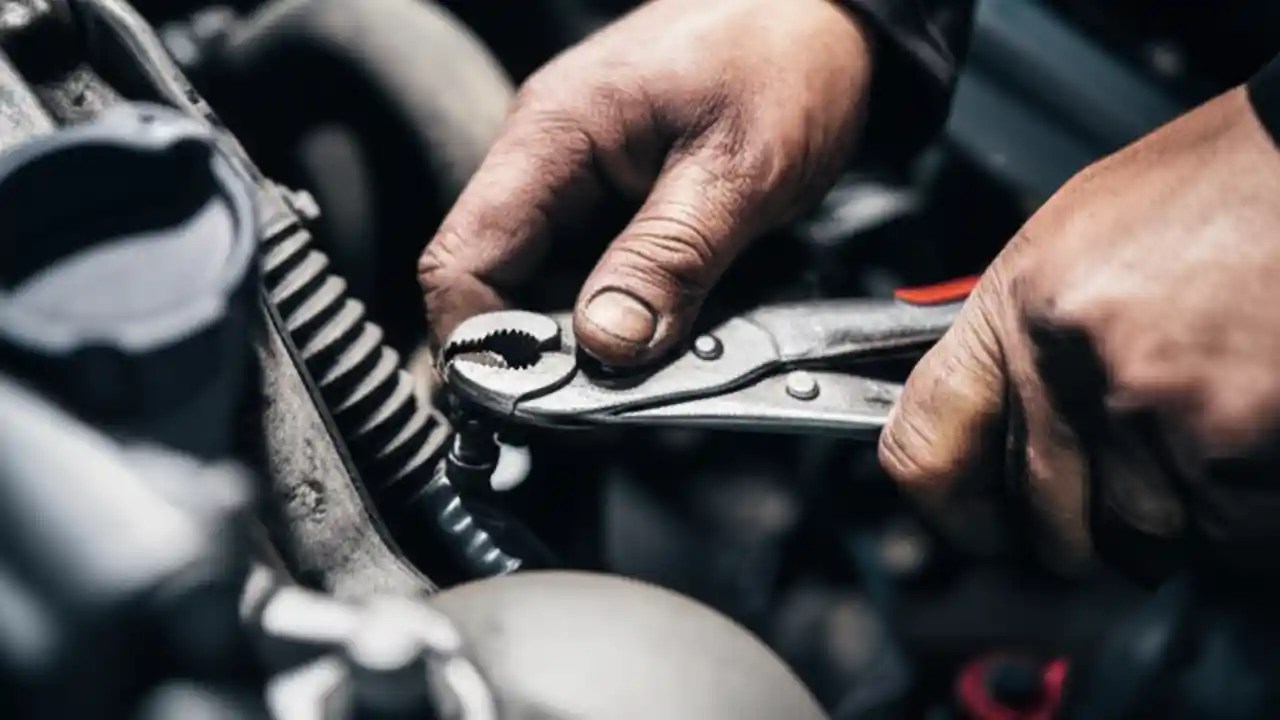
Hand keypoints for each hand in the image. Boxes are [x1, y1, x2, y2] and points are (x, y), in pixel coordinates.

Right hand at [419, 0, 873, 364]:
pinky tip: (662, 320)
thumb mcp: (738, 170)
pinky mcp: (612, 191)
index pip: (463, 258)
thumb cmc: (786, 55)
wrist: (823, 11)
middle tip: (609, 399)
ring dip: (588, 333)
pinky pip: (591, 266)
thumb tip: (607, 345)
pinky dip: (620, 305)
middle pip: (497, 282)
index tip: (534, 400)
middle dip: (545, 351)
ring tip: (649, 359)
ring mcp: (576, 173)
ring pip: (546, 283)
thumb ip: (669, 259)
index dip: (482, 343)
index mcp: (553, 134)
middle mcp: (547, 154)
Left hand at [880, 87, 1279, 578]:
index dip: (950, 512)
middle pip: (1050, 519)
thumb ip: (1027, 343)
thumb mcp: (1081, 243)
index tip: (979, 530)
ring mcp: (1149, 401)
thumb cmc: (1222, 190)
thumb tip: (1002, 427)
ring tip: (1217, 421)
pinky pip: (1227, 528)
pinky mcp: (1231, 433)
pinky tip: (1259, 427)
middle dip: (1093, 525)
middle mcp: (1068, 359)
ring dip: (1184, 510)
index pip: (926, 448)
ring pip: (1147, 535)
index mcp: (1017, 305)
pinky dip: (1247, 504)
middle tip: (1141, 477)